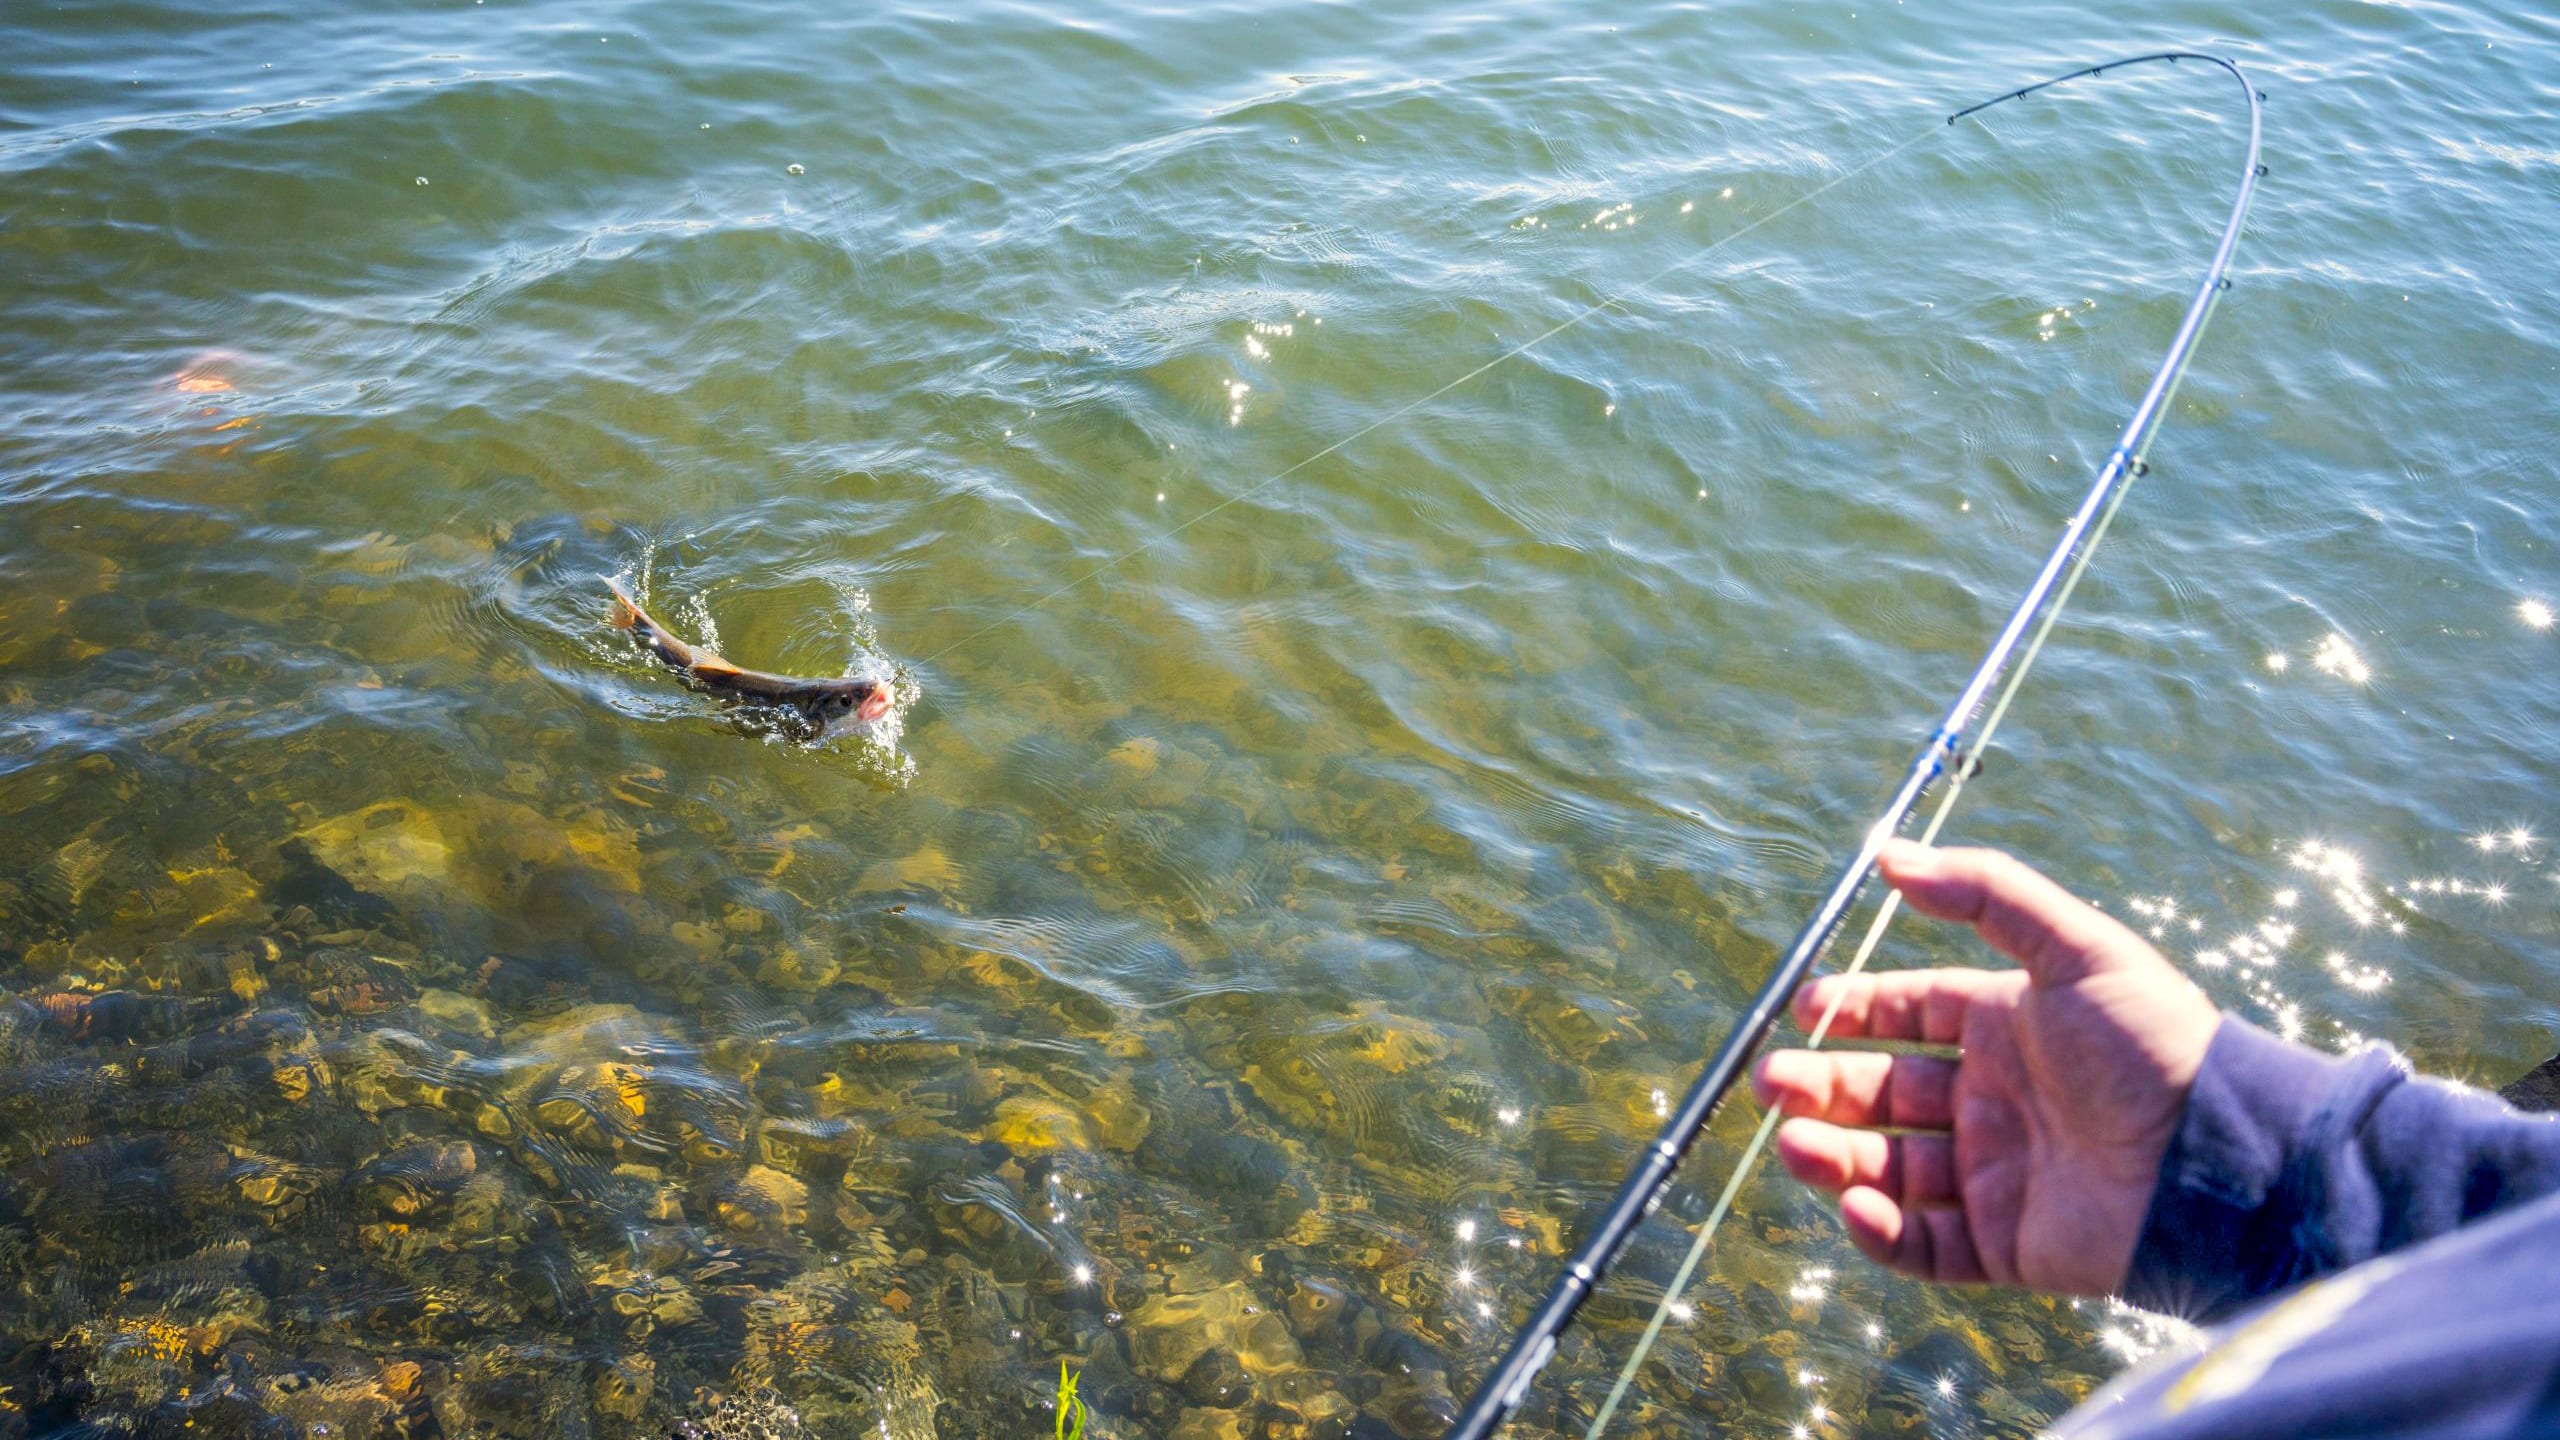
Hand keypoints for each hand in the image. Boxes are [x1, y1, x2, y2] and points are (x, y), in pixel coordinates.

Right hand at [1749, 840, 2221, 1295]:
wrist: (2220, 1161)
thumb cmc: (2155, 1045)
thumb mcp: (2076, 949)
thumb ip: (1985, 894)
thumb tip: (1889, 852)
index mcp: (2007, 1028)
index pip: (1908, 1013)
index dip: (1854, 1009)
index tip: (1805, 1009)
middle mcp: (1994, 1100)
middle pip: (1883, 1092)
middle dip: (1823, 1086)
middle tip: (1773, 1083)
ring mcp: (1997, 1175)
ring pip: (1890, 1167)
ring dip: (1835, 1156)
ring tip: (1795, 1143)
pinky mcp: (2008, 1245)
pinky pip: (1926, 1244)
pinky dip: (1882, 1231)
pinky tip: (1855, 1205)